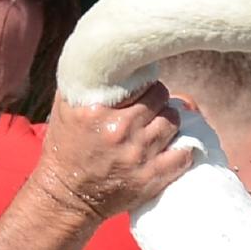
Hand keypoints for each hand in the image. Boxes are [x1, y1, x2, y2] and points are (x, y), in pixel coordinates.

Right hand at [34, 83, 190, 224]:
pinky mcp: (151, 178)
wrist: (67, 196)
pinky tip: (175, 147)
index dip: (145, 84)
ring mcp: (138, 155)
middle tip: (151, 108)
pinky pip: (184, 154)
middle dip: (157, 100)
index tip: (141, 91)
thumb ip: (84, 79)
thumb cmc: (66, 148)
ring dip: (169, 121)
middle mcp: (120, 130)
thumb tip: (108, 53)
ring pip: (173, 121)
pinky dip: (184, 149)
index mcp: (97, 110)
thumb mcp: (66, 107)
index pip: (142, 82)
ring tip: (158, 126)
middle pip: (161, 98)